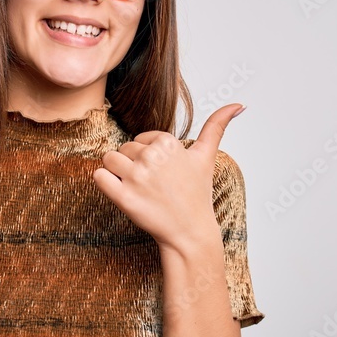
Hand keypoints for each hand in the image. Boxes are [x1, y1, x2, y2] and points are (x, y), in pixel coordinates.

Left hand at [93, 103, 244, 249]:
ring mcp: (136, 177)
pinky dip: (104, 182)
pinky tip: (120, 191)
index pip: (140, 139)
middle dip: (133, 165)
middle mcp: (151, 156)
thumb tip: (238, 104)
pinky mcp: (123, 197)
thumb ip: (217, 125)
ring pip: (108, 159)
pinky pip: (98, 176)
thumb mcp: (206, 156)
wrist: (190, 232)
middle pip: (123, 148)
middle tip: (152, 185)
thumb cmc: (196, 194)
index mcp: (168, 142)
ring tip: (135, 188)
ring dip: (116, 172)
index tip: (162, 174)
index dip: (148, 156)